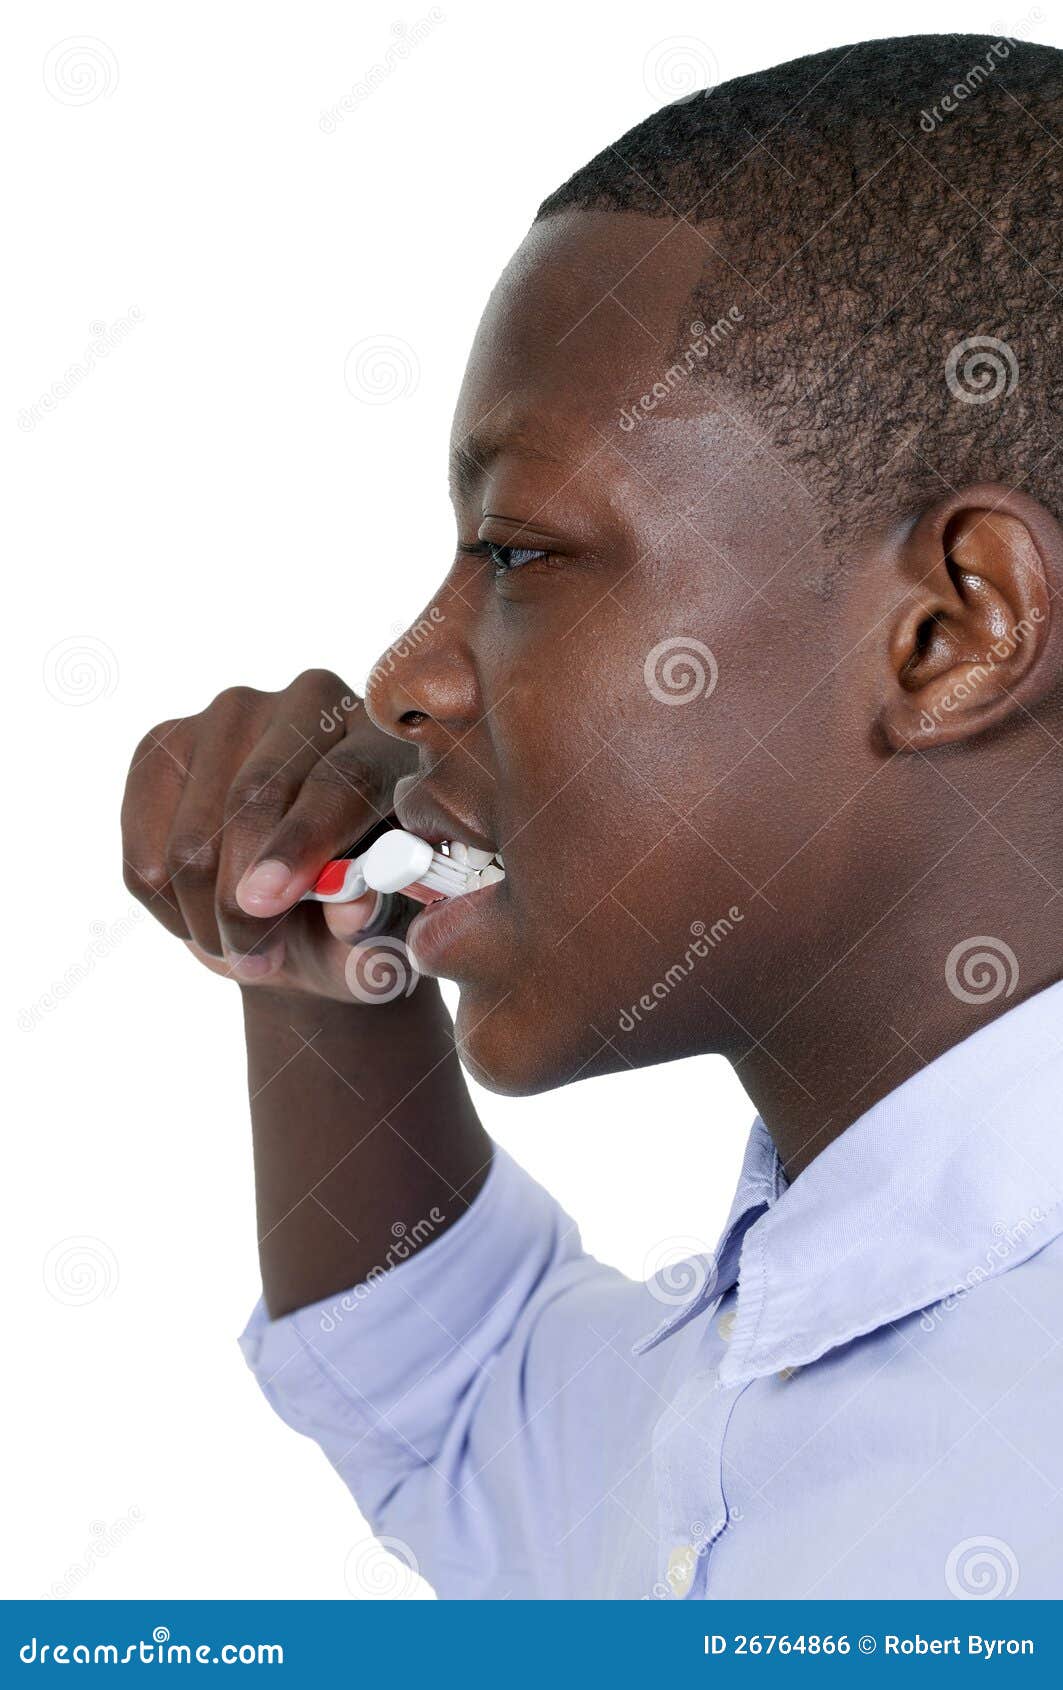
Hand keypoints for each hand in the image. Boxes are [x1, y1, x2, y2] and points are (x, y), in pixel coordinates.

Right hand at [121, 670, 418, 999]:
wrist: (301, 919)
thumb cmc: (357, 920)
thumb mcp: (380, 936)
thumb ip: (373, 922)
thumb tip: (350, 907)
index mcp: (388, 744)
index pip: (341, 781)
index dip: (301, 843)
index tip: (263, 902)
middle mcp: (313, 704)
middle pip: (255, 794)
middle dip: (240, 895)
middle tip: (253, 961)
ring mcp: (233, 714)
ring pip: (194, 829)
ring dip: (205, 914)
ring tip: (241, 949)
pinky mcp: (165, 743)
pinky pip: (143, 841)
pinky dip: (166, 901)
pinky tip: (201, 914)